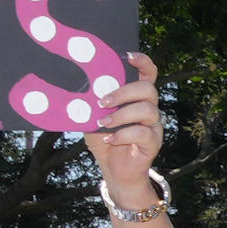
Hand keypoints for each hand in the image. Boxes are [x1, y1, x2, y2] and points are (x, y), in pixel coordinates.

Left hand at [80, 53, 164, 194]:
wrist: (114, 170)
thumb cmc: (105, 139)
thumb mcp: (93, 118)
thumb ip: (90, 104)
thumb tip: (72, 89)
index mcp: (136, 97)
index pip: (148, 73)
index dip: (142, 62)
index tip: (128, 56)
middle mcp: (149, 108)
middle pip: (148, 89)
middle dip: (124, 92)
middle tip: (102, 102)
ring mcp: (153, 125)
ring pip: (147, 110)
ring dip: (121, 115)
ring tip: (103, 123)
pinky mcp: (153, 143)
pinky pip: (143, 133)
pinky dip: (123, 135)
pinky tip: (109, 139)